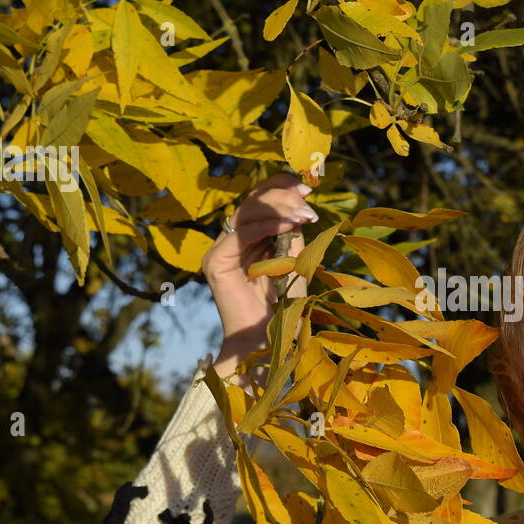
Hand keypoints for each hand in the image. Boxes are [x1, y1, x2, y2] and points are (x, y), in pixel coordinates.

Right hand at [202, 171, 316, 379]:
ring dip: (279, 207)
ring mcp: (220, 250)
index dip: (279, 186)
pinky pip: (242, 232)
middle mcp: (231, 242)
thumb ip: (292, 235)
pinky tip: (291, 224)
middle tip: (307, 196)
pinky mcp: (216, 261)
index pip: (259, 202)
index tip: (306, 183)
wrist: (268, 341)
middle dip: (282, 194)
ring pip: (247, 212)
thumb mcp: (294, 261)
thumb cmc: (284, 308)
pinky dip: (268, 225)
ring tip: (305, 213)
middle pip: (252, 202)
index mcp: (249, 240)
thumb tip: (300, 206)